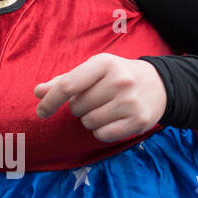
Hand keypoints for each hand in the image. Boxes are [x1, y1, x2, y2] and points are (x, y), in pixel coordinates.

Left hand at [34, 53, 167, 142]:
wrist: (159, 85)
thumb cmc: (116, 76)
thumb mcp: (93, 71)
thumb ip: (64, 81)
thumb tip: (38, 92)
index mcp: (104, 63)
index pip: (68, 85)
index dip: (50, 101)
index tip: (41, 112)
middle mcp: (119, 81)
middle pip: (77, 107)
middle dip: (79, 108)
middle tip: (96, 100)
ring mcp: (130, 101)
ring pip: (88, 123)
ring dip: (90, 120)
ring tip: (106, 109)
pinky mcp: (139, 120)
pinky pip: (103, 135)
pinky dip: (102, 131)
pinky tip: (113, 120)